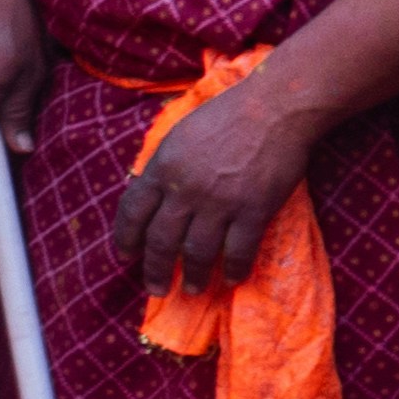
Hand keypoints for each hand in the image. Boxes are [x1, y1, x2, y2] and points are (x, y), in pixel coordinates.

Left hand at [116, 59, 323, 293]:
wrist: (273, 108)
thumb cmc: (226, 117)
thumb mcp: (179, 137)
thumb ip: (164, 168)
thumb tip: (149, 194)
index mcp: (161, 169)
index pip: (132, 212)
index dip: (126, 238)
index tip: (125, 256)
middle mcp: (184, 190)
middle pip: (161, 240)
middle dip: (155, 269)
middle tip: (155, 289)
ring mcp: (219, 202)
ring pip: (197, 251)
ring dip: (192, 275)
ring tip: (191, 290)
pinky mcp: (253, 209)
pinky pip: (238, 249)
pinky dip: (233, 268)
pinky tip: (230, 279)